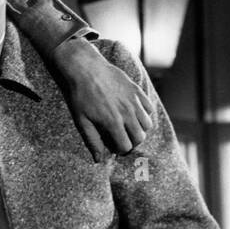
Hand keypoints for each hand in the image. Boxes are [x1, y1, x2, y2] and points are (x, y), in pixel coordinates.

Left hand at [51, 36, 153, 160]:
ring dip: (139, 129)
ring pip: (147, 124)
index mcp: (113, 122)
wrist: (86, 69)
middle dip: (131, 142)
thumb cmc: (81, 96)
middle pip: (140, 138)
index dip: (120, 149)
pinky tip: (133, 114)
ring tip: (128, 127)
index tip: (114, 146)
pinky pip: (149, 108)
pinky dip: (144, 115)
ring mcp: (134, 100)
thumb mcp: (82, 121)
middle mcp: (127, 112)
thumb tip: (99, 160)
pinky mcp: (137, 90)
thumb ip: (93, 141)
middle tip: (122, 139)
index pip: (126, 146)